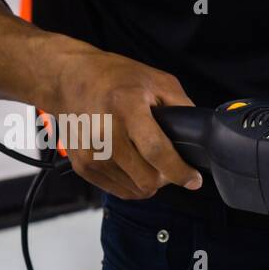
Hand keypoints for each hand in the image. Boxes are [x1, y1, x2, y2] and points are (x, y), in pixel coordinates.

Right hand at [47, 48, 202, 198]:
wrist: (69, 79)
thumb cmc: (114, 78)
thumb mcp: (157, 81)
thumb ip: (182, 108)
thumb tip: (200, 138)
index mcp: (126, 107)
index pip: (157, 151)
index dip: (180, 171)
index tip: (194, 180)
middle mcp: (104, 132)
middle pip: (147, 179)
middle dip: (166, 177)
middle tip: (169, 164)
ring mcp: (90, 152)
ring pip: (136, 190)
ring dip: (149, 180)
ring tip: (146, 157)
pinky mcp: (82, 165)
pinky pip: (120, 191)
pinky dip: (132, 182)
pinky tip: (131, 162)